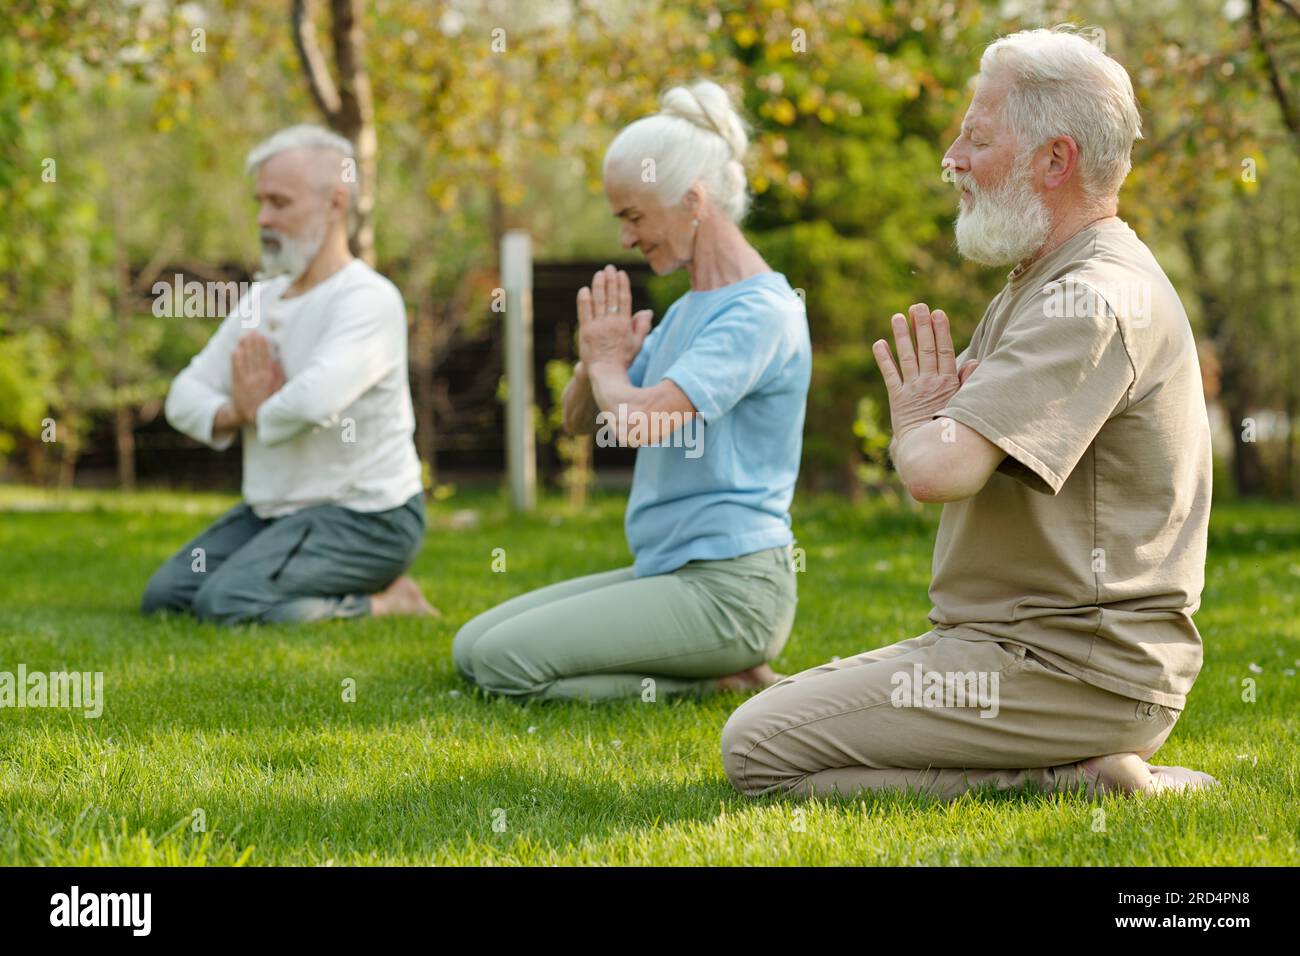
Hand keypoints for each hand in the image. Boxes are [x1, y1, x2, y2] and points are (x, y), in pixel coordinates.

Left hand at [230, 331, 285, 424]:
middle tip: (252, 331)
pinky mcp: (237, 384)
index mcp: (269, 379)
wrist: (252, 417)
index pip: (265, 358)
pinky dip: (235, 359)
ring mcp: (246, 381)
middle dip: (253, 343)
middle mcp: (257, 378)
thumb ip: (279, 376)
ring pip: (245, 360)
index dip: (263, 346)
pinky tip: (235, 350)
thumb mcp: (279, 391)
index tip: (262, 336)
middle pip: (255, 357)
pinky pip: (236, 369)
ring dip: (244, 347)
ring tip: (244, 337)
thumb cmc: (269, 403)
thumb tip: (277, 361)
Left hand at [576, 264, 652, 368]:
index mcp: (625, 324)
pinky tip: (584, 290)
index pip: (624, 299)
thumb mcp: (637, 343)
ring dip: (598, 285)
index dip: (622, 285)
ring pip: (598, 301)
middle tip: (608, 268)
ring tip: (598, 274)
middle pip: (611, 296)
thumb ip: (642, 326)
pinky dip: (584, 300)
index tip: (621, 273)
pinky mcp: (585, 331)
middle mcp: (612, 323)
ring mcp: (598, 326)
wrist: (606, 372)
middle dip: (610, 280)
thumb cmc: (623, 359)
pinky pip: (584, 312)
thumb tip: (648, 311)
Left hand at [872, 303, 977, 439]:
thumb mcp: (966, 407)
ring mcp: (913, 390)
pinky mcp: (898, 399)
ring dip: (902, 336)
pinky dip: (884, 359)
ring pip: (908, 357)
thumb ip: (969, 383)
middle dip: (922, 326)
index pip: (945, 351)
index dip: (941, 331)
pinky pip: (890, 375)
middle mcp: (931, 383)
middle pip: (926, 349)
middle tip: (918, 306)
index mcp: (949, 383)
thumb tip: (975, 361)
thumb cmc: (953, 434)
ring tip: (897, 317)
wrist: (932, 455)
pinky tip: (878, 343)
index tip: (938, 312)